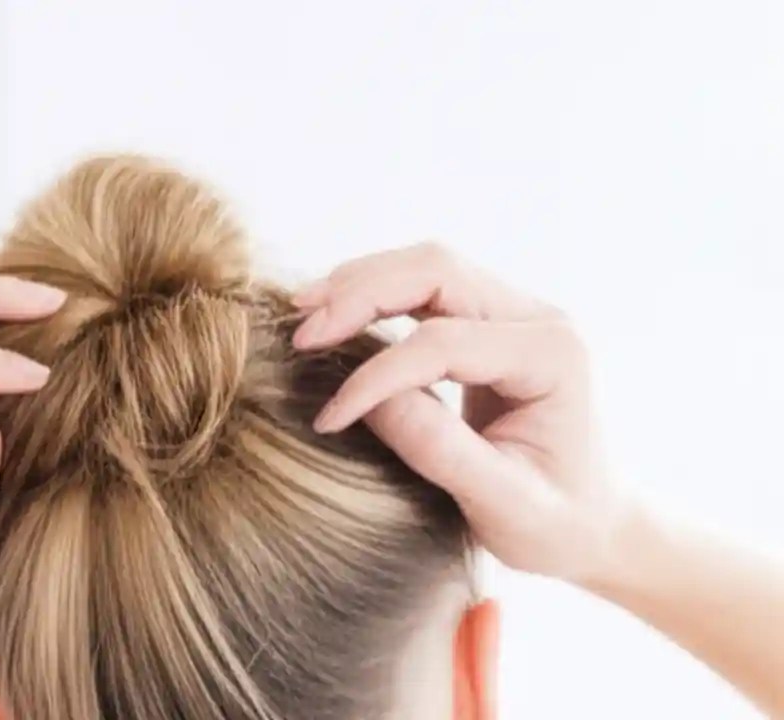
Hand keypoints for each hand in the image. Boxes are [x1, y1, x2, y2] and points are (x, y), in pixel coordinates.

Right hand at [292, 242, 630, 586]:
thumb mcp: (507, 507)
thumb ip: (442, 452)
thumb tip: (367, 402)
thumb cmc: (557, 525)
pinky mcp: (486, 322)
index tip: (328, 418)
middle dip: (361, 295)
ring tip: (304, 312)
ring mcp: (513, 314)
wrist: (593, 525)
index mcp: (551, 357)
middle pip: (436, 270)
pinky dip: (372, 295)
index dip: (377, 374)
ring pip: (425, 267)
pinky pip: (423, 287)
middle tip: (303, 333)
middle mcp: (537, 319)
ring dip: (360, 284)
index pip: (444, 342)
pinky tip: (333, 315)